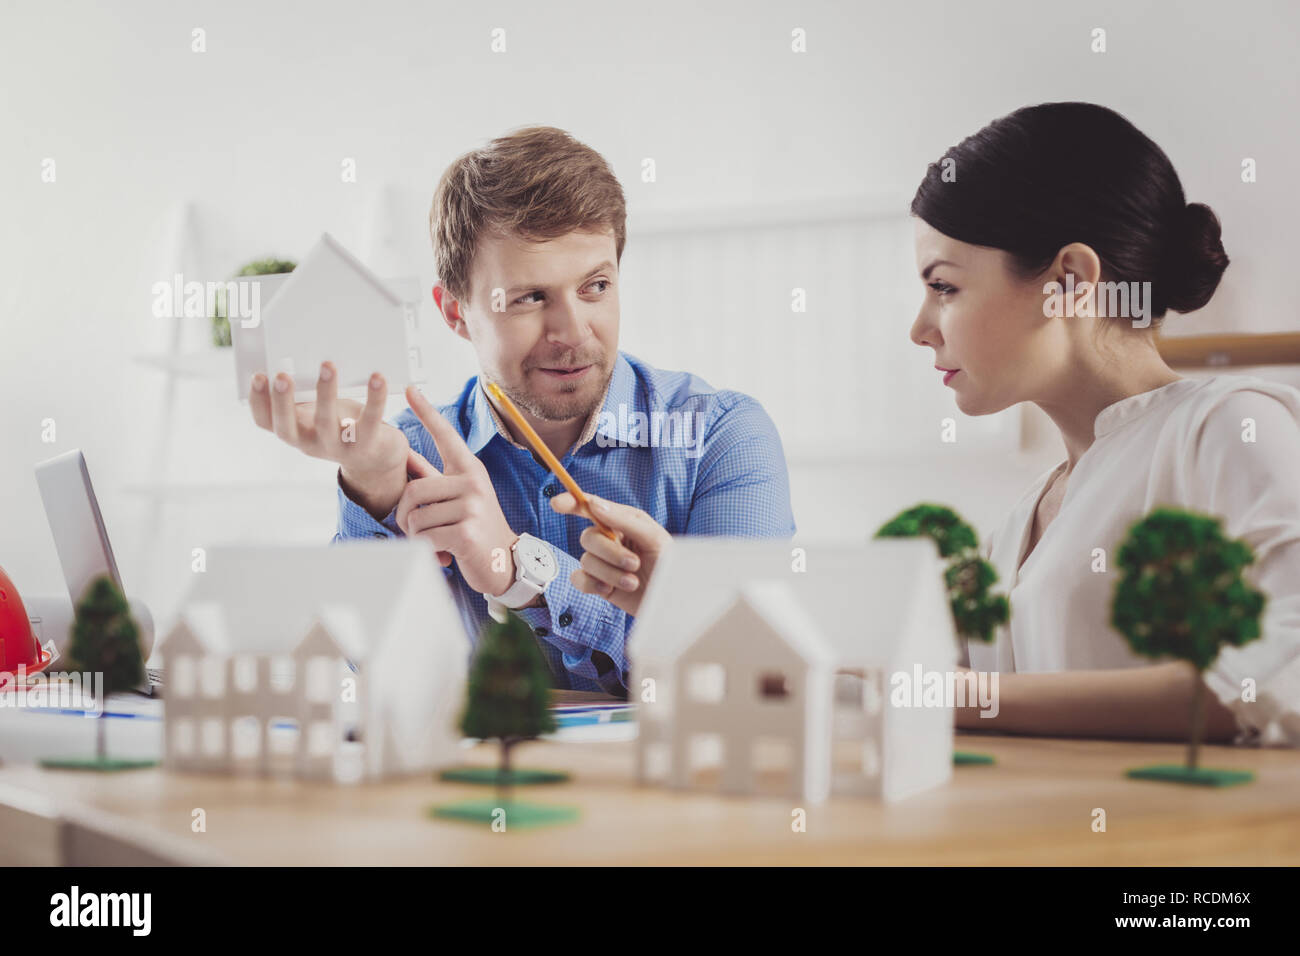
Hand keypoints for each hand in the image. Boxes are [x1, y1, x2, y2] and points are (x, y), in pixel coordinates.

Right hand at [249, 362, 407, 476]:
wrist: (377, 458)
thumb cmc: (341, 423)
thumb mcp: (319, 409)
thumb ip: (306, 390)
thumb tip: (296, 349)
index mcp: (295, 429)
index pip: (266, 421)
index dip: (258, 401)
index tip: (257, 376)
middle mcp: (311, 442)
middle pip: (287, 428)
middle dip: (282, 402)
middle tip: (281, 375)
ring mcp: (337, 447)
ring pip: (327, 423)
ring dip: (325, 393)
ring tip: (327, 365)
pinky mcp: (367, 445)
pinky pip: (370, 421)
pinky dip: (374, 399)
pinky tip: (377, 378)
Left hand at [397, 385, 517, 595]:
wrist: (505, 562)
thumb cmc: (476, 528)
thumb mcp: (459, 498)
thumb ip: (434, 479)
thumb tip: (407, 457)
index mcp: (471, 469)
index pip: (446, 436)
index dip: (427, 412)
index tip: (410, 389)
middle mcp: (473, 482)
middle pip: (414, 489)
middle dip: (405, 514)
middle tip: (415, 528)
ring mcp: (472, 506)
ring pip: (416, 516)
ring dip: (416, 535)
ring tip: (435, 540)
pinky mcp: (466, 531)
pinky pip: (425, 536)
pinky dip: (427, 548)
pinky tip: (444, 553)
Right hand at [548, 492, 669, 616]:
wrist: (672, 600)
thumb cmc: (669, 565)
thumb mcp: (654, 538)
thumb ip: (625, 520)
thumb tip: (594, 505)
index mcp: (622, 522)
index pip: (592, 507)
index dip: (572, 502)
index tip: (557, 503)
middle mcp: (609, 539)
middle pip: (588, 537)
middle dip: (610, 552)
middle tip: (635, 564)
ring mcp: (602, 562)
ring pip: (586, 560)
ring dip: (610, 572)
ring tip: (633, 582)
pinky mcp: (597, 584)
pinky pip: (579, 579)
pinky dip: (593, 584)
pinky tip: (609, 590)